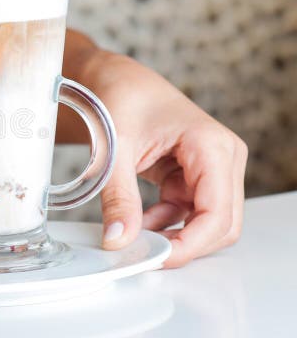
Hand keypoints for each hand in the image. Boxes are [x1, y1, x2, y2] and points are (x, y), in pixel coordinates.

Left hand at [69, 47, 246, 267]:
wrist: (115, 79)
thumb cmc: (121, 96)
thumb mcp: (115, 149)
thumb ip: (118, 197)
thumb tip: (119, 239)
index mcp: (211, 146)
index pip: (217, 214)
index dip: (190, 244)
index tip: (156, 257)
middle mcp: (222, 157)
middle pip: (221, 224)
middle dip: (184, 244)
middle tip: (142, 252)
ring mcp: (212, 167)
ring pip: (206, 222)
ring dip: (172, 233)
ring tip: (134, 231)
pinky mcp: (195, 175)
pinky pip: (188, 212)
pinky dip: (165, 222)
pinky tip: (138, 219)